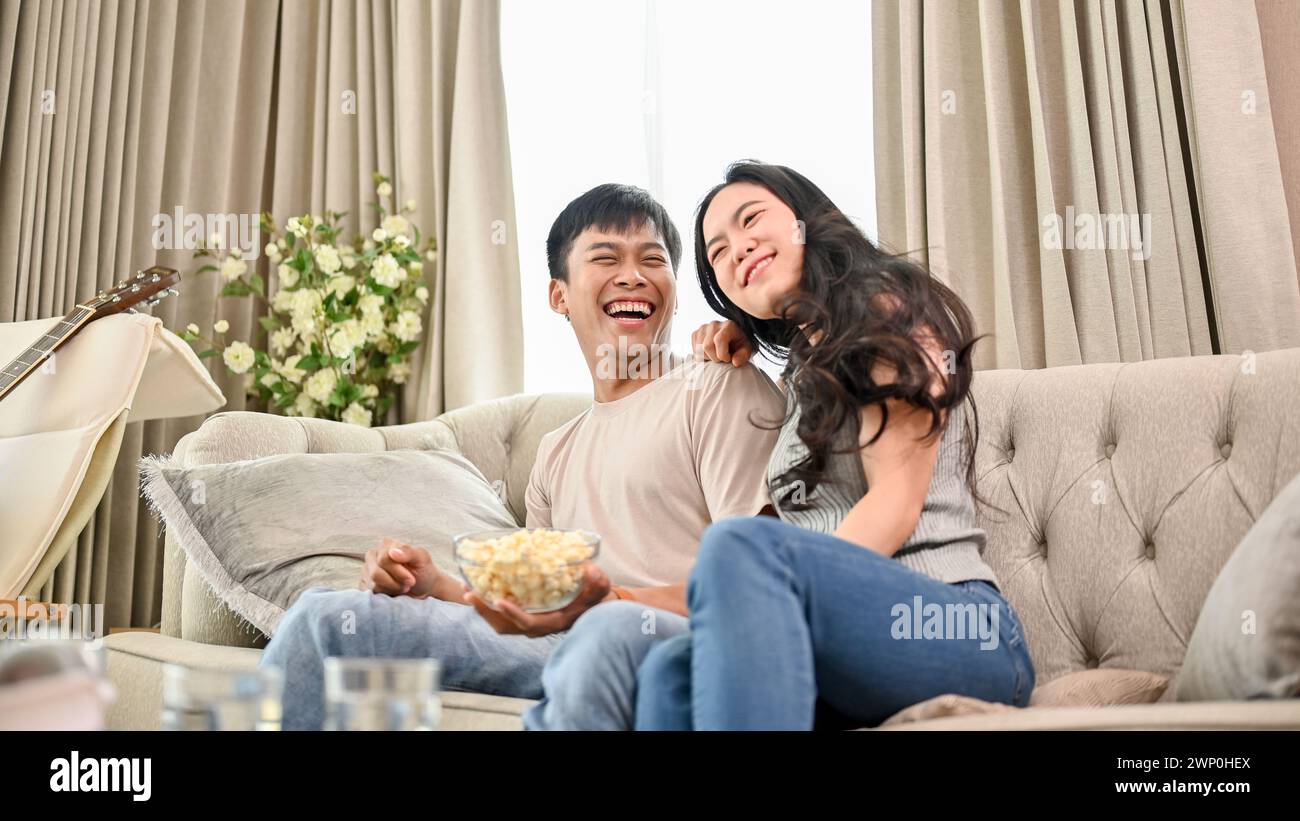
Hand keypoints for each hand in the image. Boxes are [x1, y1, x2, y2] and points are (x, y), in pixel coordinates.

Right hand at [362, 537, 444, 598]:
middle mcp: (373, 556)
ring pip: (372, 585)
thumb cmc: (423, 570)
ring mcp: (367, 571)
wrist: (424, 588)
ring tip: (402, 587)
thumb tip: (392, 552)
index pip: (384, 559)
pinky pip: (370, 593)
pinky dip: (385, 595)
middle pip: (376, 573)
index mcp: (386, 544)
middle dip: (394, 582)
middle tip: (408, 584)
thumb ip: (409, 552)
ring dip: (391, 589)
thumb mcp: (423, 558)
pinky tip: (394, 592)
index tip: (411, 580)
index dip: (398, 572)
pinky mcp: (366, 585)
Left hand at [464, 565, 611, 636]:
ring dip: (482, 607)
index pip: (529, 623)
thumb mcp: (599, 590)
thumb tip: (591, 571)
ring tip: (467, 588)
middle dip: (485, 610)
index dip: (514, 614)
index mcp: (552, 622)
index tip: (499, 601)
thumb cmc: (593, 599)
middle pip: (504, 625)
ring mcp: (527, 622)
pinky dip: (488, 603)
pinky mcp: (522, 615)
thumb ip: (597, 583)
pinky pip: (500, 614)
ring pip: (499, 621)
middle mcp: (536, 627)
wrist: (590, 609)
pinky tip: (478, 586)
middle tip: (469, 593)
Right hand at [691, 320, 750, 366]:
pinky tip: (710, 354)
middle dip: (715, 358)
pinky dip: (701, 356)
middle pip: (707, 346)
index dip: (722, 354)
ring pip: (699, 349)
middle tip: (723, 359)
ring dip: (708, 358)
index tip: (728, 359)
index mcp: (728, 326)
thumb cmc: (739, 345)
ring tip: (717, 355)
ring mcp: (703, 328)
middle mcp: (714, 324)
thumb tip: (734, 362)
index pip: (719, 340)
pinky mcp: (695, 334)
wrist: (732, 339)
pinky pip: (694, 350)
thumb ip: (743, 356)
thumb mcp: (746, 350)